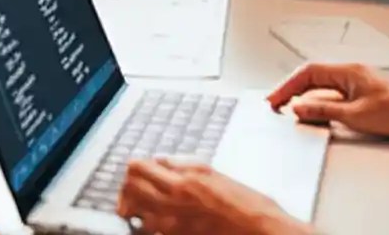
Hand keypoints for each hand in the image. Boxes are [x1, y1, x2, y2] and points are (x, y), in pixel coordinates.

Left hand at [117, 159, 311, 234]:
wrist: (259, 232)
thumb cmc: (245, 204)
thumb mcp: (214, 174)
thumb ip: (184, 165)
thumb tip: (161, 161)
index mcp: (183, 184)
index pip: (137, 169)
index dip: (135, 165)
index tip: (140, 166)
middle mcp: (171, 207)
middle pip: (129, 191)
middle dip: (129, 185)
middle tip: (137, 183)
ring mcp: (170, 228)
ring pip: (132, 215)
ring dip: (134, 206)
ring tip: (142, 202)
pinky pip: (148, 232)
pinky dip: (145, 224)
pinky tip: (154, 219)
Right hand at [266, 62, 388, 137]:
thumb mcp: (354, 115)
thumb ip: (323, 111)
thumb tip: (300, 108)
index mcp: (347, 72)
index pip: (308, 73)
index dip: (288, 86)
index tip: (275, 100)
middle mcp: (351, 74)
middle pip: (313, 78)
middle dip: (293, 91)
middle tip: (278, 106)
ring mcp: (356, 85)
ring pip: (323, 88)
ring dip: (306, 99)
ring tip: (294, 113)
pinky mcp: (362, 96)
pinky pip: (333, 97)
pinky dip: (320, 105)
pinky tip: (317, 116)